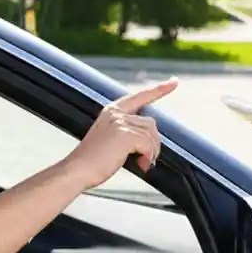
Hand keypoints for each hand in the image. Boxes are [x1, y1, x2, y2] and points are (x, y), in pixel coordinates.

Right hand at [63, 77, 177, 188]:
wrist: (77, 170)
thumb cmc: (93, 160)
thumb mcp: (109, 138)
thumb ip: (126, 131)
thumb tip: (150, 138)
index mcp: (112, 111)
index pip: (140, 96)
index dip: (159, 89)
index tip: (174, 82)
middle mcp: (116, 113)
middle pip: (151, 123)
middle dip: (153, 143)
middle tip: (146, 159)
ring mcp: (120, 122)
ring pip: (151, 134)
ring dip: (151, 152)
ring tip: (142, 163)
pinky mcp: (124, 135)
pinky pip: (148, 145)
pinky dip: (148, 157)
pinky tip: (141, 165)